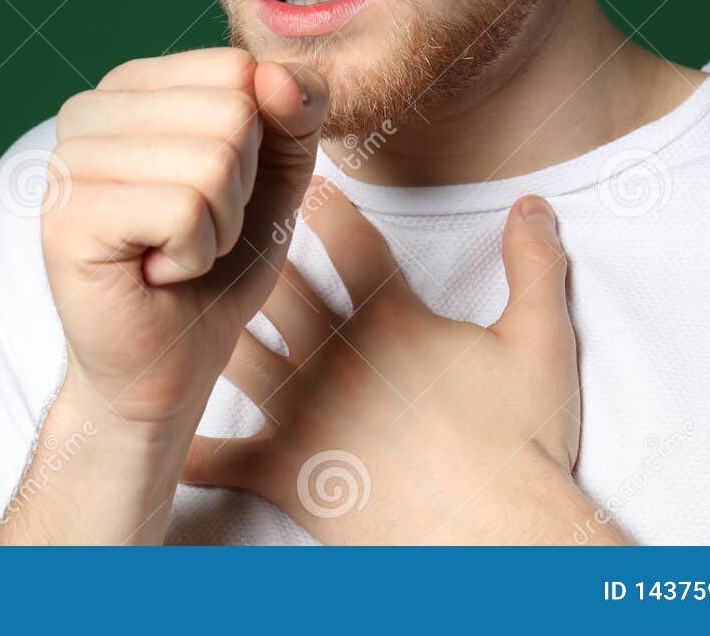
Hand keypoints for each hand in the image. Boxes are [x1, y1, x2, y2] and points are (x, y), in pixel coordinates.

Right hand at [43, 49, 327, 433]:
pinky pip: (185, 212)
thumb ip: (294, 113)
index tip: (210, 194)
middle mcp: (86, 109)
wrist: (166, 369)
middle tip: (191, 232)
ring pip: (213, 161)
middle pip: (231, 112)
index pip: (237, 69)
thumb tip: (275, 72)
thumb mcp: (276, 178)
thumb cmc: (215, 271)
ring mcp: (68, 159)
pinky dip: (192, 258)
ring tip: (171, 254)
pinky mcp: (68, 215)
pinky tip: (152, 275)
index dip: (257, 144)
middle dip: (240, 190)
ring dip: (217, 229)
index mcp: (129, 86)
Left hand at [181, 180, 624, 543]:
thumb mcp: (540, 342)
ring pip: (238, 353)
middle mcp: (335, 356)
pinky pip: (224, 456)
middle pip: (274, 283)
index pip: (349, 240)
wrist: (495, 534)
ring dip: (207, 326)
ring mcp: (305, 414)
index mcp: (391, 319)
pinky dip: (193, 445)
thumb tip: (533, 202)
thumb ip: (534, 264)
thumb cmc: (521, 443)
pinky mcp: (289, 470)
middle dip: (245, 247)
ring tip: (182, 298)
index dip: (324, 202)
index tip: (302, 175)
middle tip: (218, 217)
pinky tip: (168, 429)